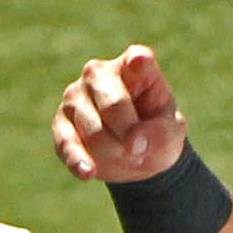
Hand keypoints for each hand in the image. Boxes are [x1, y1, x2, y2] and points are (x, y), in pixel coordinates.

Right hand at [51, 44, 188, 184]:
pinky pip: (66, 143)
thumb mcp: (172, 134)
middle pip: (113, 104)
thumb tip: (133, 143)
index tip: (138, 63)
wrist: (135, 155)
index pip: (137, 59)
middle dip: (128, 134)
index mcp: (133, 66)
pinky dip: (78, 160)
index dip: (138, 62)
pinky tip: (87, 172)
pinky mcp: (61, 123)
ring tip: (124, 154)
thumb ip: (160, 134)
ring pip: (93, 130)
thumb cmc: (156, 131)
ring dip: (113, 152)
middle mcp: (99, 73)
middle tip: (138, 149)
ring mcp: (75, 96)